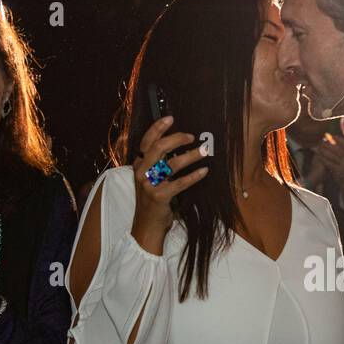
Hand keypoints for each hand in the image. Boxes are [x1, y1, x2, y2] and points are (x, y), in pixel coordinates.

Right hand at [130, 116, 209, 247]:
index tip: (171, 118)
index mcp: (139, 165)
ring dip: (191, 155)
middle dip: (177, 139)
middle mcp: (142, 173)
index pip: (146, 141)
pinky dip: (194, 176)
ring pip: (172, 164)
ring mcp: (150, 185)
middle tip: (192, 136)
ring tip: (204, 151)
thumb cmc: (151, 200)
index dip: (158, 128)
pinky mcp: (160, 197)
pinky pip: (180, 183)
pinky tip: (204, 171)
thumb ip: (157, 163)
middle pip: (159, 148)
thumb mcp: (149, 179)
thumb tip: (178, 145)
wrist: (147, 225)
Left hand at [315, 130, 343, 193]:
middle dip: (329, 144)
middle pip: (337, 149)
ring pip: (332, 156)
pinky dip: (323, 159)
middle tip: (322, 142)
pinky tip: (319, 157)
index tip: (333, 136)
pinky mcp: (338, 171)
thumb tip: (338, 140)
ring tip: (319, 148)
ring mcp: (343, 165)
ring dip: (325, 151)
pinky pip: (329, 163)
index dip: (339, 139)